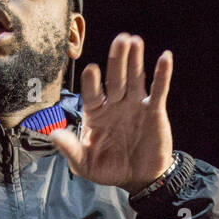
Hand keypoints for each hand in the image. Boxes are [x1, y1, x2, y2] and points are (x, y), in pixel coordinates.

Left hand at [48, 33, 174, 193]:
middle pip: (115, 78)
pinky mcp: (154, 111)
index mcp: (95, 113)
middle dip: (117, 60)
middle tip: (119, 39)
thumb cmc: (108, 169)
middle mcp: (114, 104)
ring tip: (134, 40)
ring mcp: (135, 105)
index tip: (93, 69)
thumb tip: (53, 135)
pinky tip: (165, 57)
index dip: (93, 82)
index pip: (92, 93)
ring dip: (135, 60)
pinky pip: (158, 90)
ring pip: (135, 78)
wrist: (138, 179)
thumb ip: (70, 149)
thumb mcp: (84, 164)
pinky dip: (162, 74)